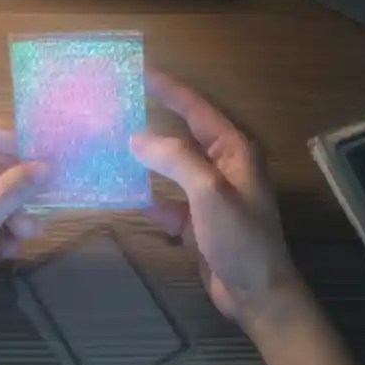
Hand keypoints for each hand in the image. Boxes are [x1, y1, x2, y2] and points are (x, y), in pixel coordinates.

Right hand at [131, 71, 307, 335]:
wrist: (256, 295)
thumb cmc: (240, 239)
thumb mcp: (209, 192)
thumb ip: (175, 159)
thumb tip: (137, 137)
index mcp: (234, 150)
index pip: (196, 108)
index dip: (168, 88)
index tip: (138, 70)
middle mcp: (223, 166)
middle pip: (181, 135)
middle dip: (151, 120)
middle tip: (116, 104)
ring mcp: (209, 195)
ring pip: (170, 168)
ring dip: (144, 159)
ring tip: (108, 144)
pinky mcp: (197, 221)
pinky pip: (166, 200)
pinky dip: (146, 196)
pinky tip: (120, 193)